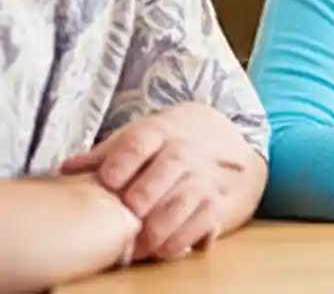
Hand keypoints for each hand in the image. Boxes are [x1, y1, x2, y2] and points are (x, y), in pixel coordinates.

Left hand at [60, 107, 231, 261]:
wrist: (213, 146)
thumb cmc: (156, 152)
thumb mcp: (130, 144)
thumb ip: (101, 158)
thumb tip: (67, 169)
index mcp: (156, 134)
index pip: (141, 141)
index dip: (125, 159)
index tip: (109, 179)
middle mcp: (184, 152)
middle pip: (173, 163)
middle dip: (150, 189)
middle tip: (131, 212)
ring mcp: (204, 176)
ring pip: (190, 195)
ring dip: (165, 222)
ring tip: (141, 245)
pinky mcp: (216, 202)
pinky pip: (206, 219)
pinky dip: (185, 237)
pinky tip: (163, 249)